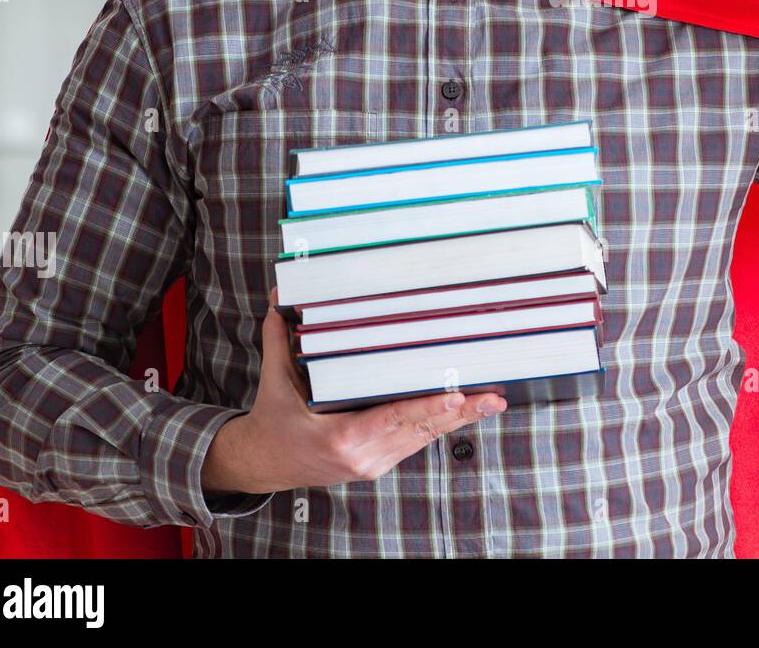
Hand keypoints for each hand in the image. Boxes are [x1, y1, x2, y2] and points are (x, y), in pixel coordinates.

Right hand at [202, 288, 506, 495]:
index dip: (429, 408)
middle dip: (460, 412)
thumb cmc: (273, 421)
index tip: (458, 396)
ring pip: (425, 438)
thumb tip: (279, 296)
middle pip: (420, 429)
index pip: (394, 418)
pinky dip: (441, 424)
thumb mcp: (274, 381)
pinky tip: (467, 409)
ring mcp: (374, 463)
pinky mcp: (379, 463)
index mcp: (340, 437)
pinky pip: (417, 441)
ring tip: (492, 400)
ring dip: (460, 419)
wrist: (264, 463)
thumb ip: (280, 337)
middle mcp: (363, 456)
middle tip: (493, 396)